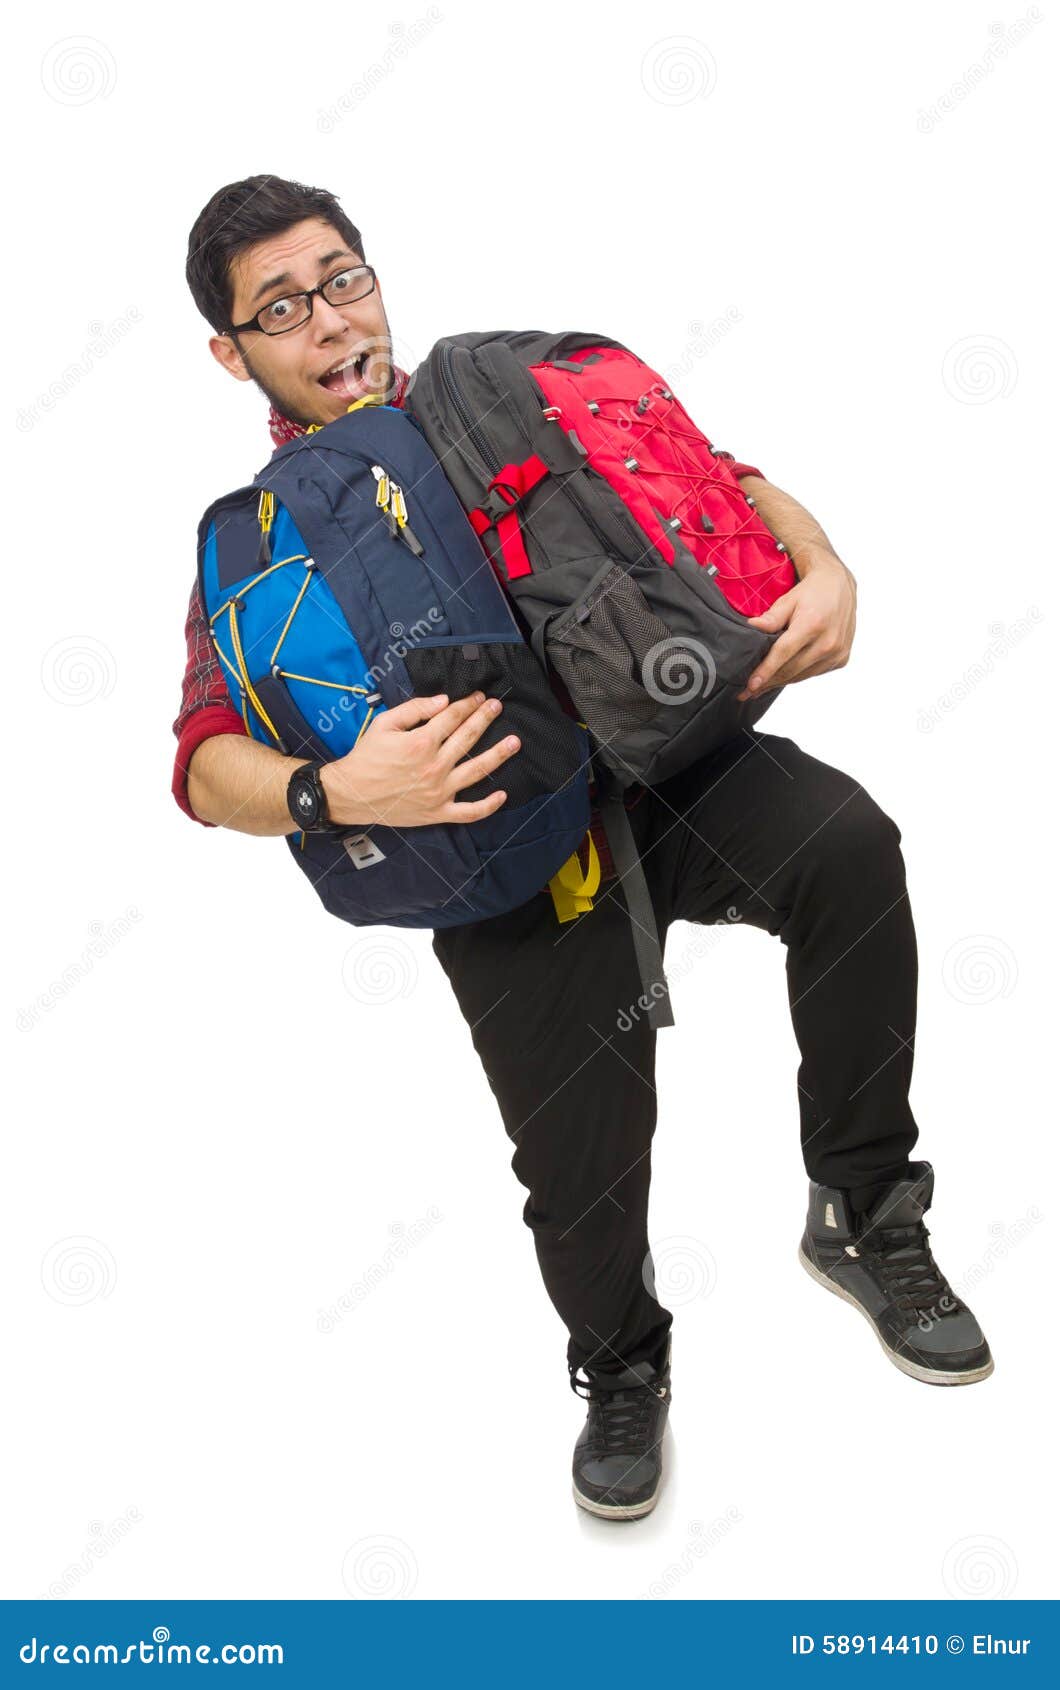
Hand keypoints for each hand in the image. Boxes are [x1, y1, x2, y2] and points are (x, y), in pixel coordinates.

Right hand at [319, 692, 519, 826]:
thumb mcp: (385, 724)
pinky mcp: (438, 812)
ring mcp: (439, 791)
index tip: (479, 697)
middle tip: (497, 707)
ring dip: (499, 754)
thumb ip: (415, 709)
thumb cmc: (366, 757)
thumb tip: (444, 701)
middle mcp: (434, 766)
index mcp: (421, 742)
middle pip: (468, 738)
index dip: (468, 704)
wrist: (351, 794)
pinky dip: (488, 806)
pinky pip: (469, 812)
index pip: (453, 717)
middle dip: (485, 718)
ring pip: (477, 771)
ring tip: (515, 742)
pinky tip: (502, 794)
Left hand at [736, 549, 856, 700]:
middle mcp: (828, 642)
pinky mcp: (841, 659)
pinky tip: (782, 676)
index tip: (751, 686)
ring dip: (779, 682)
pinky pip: (812, 674)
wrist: (840, 587)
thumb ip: (771, 617)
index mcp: (813, 624)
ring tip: (760, 688)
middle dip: (767, 682)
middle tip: (746, 692)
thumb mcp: (788, 599)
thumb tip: (751, 627)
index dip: (765, 671)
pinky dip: (796, 676)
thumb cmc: (812, 592)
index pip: (784, 653)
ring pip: (801, 676)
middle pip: (791, 670)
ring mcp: (837, 653)